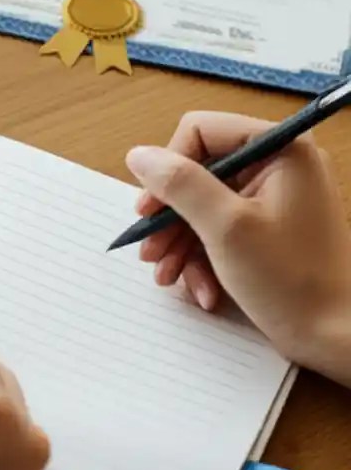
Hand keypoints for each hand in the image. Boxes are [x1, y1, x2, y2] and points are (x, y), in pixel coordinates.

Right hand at [127, 111, 350, 384]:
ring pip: (203, 204)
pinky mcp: (269, 226)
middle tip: (150, 251)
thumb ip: (180, 185)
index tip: (149, 211)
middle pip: (198, 171)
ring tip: (168, 277)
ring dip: (180, 242)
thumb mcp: (226, 228)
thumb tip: (138, 155)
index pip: (200, 131)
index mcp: (281, 150)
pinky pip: (220, 228)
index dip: (168, 169)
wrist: (337, 338)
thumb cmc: (292, 281)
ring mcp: (274, 197)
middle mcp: (279, 165)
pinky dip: (203, 257)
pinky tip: (202, 289)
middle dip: (170, 217)